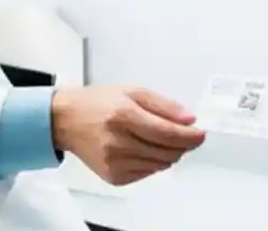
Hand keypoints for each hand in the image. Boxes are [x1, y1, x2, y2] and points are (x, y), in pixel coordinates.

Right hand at [52, 86, 205, 185]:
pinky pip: (147, 173)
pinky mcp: (113, 176)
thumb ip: (164, 105)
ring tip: (161, 139)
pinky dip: (153, 162)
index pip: (168, 133)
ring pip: (160, 165)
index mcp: (124, 116)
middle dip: (183, 145)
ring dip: (169, 154)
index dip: (190, 136)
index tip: (201, 134)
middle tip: (186, 135)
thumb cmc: (98, 103)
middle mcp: (118, 142)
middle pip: (167, 151)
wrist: (66, 120)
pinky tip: (144, 149)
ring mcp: (115, 162)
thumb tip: (189, 119)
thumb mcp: (133, 92)